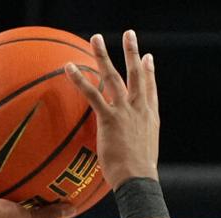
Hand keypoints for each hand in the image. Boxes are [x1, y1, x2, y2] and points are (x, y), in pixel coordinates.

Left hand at [65, 31, 159, 188]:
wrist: (138, 180)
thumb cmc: (137, 177)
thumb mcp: (142, 157)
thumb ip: (135, 147)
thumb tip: (128, 157)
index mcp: (149, 118)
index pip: (150, 90)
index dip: (150, 73)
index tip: (149, 58)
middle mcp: (139, 109)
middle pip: (136, 75)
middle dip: (132, 52)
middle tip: (129, 34)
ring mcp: (125, 112)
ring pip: (113, 76)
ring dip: (103, 55)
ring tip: (96, 38)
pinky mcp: (110, 118)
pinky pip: (92, 94)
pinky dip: (80, 80)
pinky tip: (70, 67)